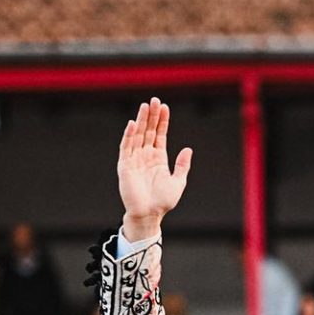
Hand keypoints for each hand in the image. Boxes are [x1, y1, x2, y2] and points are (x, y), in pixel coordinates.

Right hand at [118, 97, 193, 241]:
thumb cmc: (163, 201)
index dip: (162, 121)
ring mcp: (135, 159)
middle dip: (151, 116)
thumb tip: (188, 149)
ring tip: (145, 106)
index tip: (165, 107)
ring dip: (141, 121)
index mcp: (158, 158)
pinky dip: (129, 136)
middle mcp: (146, 156)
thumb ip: (182, 166)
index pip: (159, 135)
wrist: (150, 214)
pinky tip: (132, 124)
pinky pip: (126, 147)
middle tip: (154, 100)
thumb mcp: (178, 182)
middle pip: (148, 131)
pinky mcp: (125, 166)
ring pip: (138, 135)